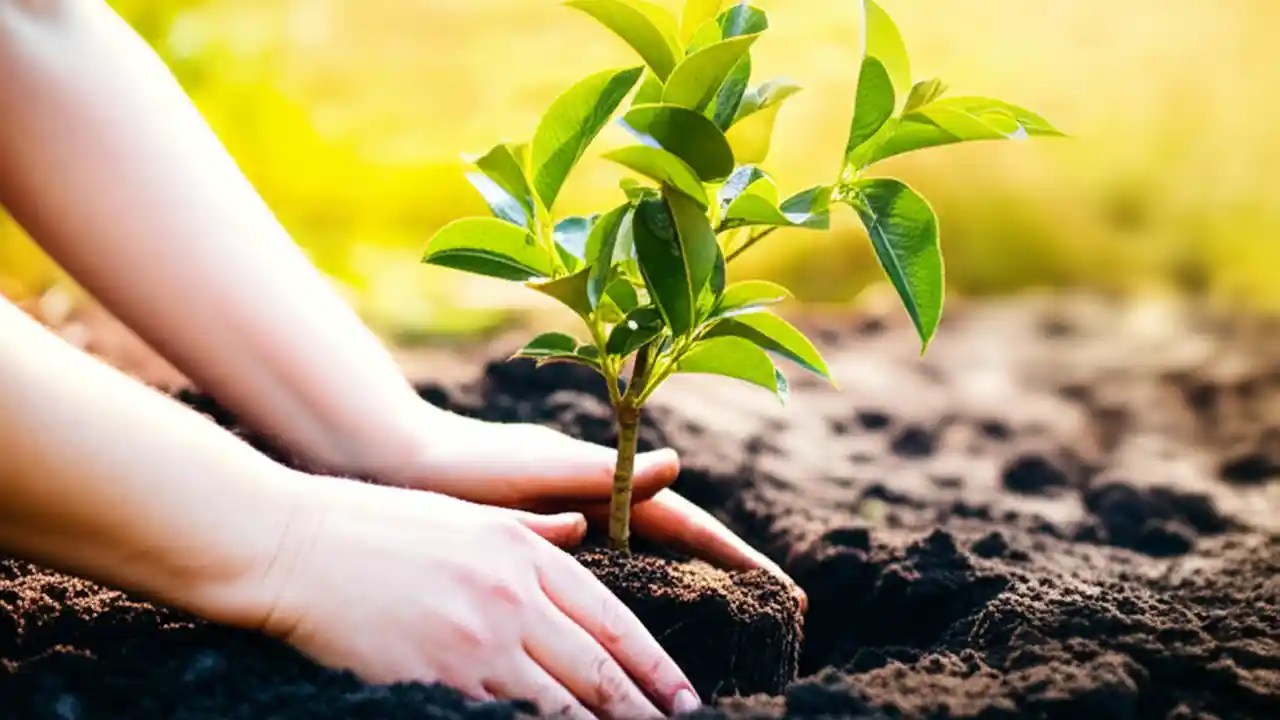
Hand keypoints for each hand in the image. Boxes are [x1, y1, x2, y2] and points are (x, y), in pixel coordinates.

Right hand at [254, 475, 700, 718]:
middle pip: (597, 668)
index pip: (611, 621)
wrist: (298, 546)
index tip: (683, 697)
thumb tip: (578, 531)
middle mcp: (512, 596)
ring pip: (560, 703)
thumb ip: (529, 534)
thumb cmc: (380, 527)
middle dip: (643, 709)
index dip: (654, 665)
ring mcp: (476, 640)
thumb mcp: (467, 516)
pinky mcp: (437, 678)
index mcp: (525, 552)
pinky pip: (502, 718)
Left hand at [367, 409, 804, 608]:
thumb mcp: (536, 466)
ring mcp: (569, 523)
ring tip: (729, 627)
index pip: (684, 523)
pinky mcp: (540, 545)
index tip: (777, 585)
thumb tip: (674, 468)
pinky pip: (603, 578)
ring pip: (645, 564)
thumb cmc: (464, 463)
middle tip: (774, 613)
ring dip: (686, 589)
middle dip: (725, 575)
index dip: (732, 554)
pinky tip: (645, 630)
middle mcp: (593, 502)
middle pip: (676, 545)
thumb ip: (600, 473)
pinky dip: (633, 599)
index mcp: (600, 481)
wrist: (394, 462)